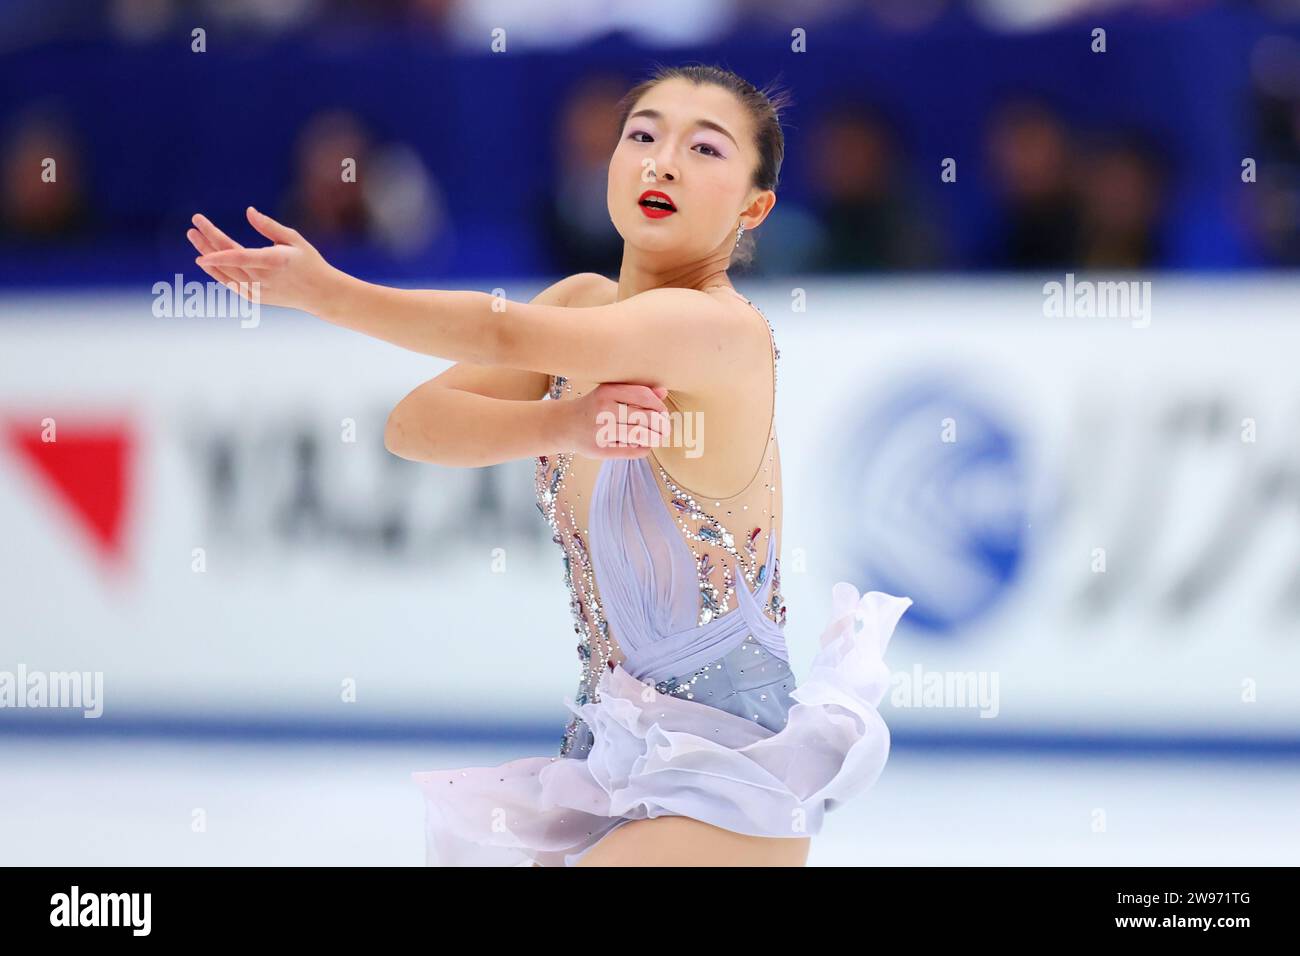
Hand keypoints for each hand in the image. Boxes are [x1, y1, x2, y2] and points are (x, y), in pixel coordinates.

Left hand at [187, 207, 342, 313]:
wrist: (320, 294)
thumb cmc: (309, 262)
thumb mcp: (294, 239)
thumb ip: (269, 226)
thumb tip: (248, 211)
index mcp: (274, 261)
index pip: (239, 256)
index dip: (216, 249)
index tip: (200, 234)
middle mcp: (263, 279)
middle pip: (227, 261)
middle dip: (207, 243)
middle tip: (192, 228)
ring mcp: (258, 291)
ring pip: (225, 273)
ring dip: (207, 255)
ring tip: (194, 237)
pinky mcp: (255, 298)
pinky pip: (230, 284)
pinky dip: (216, 272)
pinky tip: (205, 259)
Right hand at [565, 384, 671, 458]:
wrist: (565, 425)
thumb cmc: (595, 407)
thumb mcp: (611, 393)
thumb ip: (637, 392)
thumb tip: (663, 391)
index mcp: (608, 391)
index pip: (643, 396)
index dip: (659, 405)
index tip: (663, 412)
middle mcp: (603, 410)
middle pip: (644, 417)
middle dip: (661, 424)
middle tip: (665, 428)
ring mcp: (601, 431)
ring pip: (640, 435)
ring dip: (654, 437)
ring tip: (658, 437)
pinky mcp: (600, 450)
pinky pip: (631, 451)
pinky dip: (643, 448)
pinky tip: (644, 445)